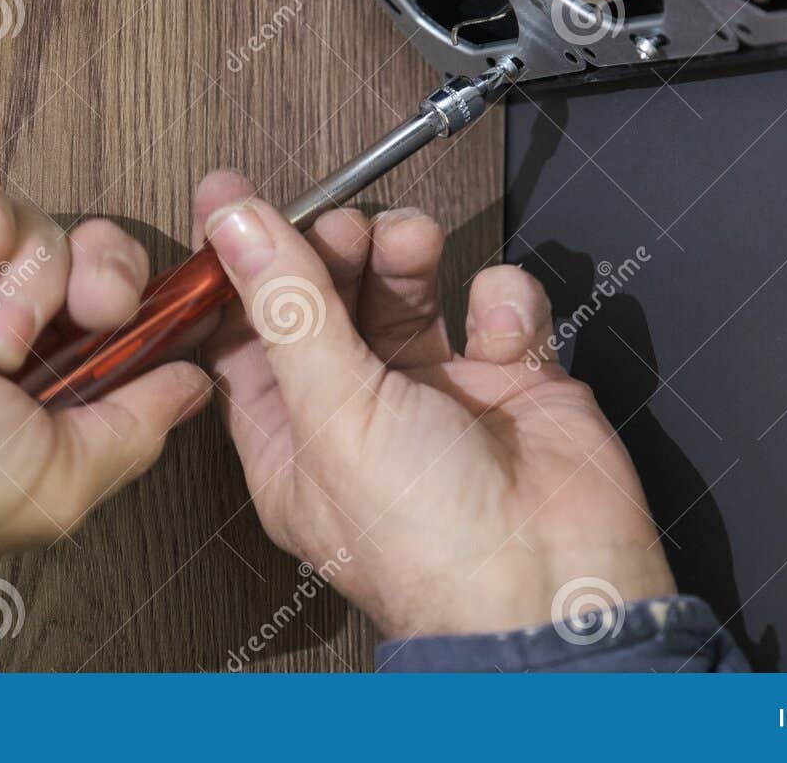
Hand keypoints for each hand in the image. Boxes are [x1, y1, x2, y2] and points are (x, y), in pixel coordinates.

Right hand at [0, 176, 212, 558]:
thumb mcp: (56, 483)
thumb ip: (135, 431)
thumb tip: (195, 386)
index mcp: (42, 391)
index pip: (126, 328)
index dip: (158, 313)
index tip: (189, 311)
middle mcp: (7, 330)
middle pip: (104, 262)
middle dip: (113, 282)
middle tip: (96, 313)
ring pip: (50, 231)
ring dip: (27, 285)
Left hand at [195, 170, 675, 639]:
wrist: (552, 585)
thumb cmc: (428, 542)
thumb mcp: (332, 411)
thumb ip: (286, 305)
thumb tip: (234, 224)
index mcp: (293, 437)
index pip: (245, 334)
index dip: (239, 267)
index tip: (233, 201)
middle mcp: (362, 413)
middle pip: (330, 298)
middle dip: (335, 249)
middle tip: (344, 223)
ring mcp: (440, 393)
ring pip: (409, 289)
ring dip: (408, 252)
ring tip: (414, 240)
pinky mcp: (512, 379)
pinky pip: (497, 306)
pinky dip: (502, 299)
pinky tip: (500, 324)